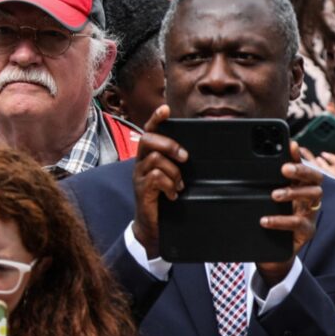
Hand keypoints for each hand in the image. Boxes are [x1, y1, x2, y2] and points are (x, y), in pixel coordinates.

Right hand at [131, 105, 186, 259]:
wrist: (153, 226)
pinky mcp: (141, 190)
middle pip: (149, 140)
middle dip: (170, 145)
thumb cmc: (165, 199)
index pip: (150, 132)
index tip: (166, 109)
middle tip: (185, 158)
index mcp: (150, 156)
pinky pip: (155, 177)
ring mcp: (139, 176)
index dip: (156, 119)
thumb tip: (194, 154)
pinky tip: (173, 194)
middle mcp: (141, 163)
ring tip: (179, 185)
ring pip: (155, 159)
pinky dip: (168, 185)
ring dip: (173, 172)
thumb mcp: (174, 177)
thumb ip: (179, 164)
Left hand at [256, 145, 322, 289]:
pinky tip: (266, 220)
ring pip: (314, 196)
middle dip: (302, 170)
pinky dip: (282, 220)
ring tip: (274, 195)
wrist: (270, 256)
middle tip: (284, 169)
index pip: (302, 166)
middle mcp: (307, 198)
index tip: (290, 145)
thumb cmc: (267, 224)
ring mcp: (309, 214)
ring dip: (294, 192)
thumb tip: (247, 164)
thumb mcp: (261, 202)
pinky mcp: (306, 232)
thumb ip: (260, 185)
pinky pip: (299, 223)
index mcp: (297, 187)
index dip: (299, 156)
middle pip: (316, 178)